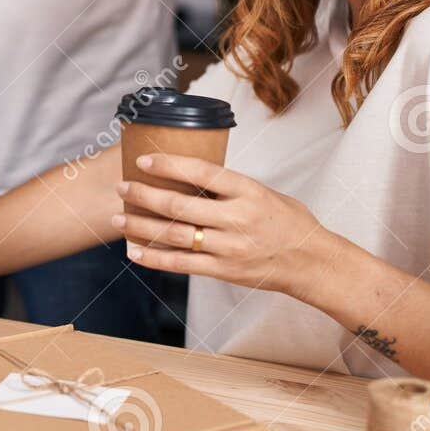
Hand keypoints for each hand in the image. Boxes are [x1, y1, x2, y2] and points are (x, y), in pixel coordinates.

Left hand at [110, 153, 339, 298]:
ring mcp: (229, 247)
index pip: (203, 172)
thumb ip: (229, 186)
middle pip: (180, 205)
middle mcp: (237, 219)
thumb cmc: (288, 221)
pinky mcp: (224, 270)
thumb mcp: (263, 192)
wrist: (311, 261)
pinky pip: (182, 264)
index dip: (170, 165)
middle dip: (144, 195)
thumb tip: (189, 174)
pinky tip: (134, 251)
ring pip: (175, 235)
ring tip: (119, 216)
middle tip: (122, 187)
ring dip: (141, 226)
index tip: (144, 160)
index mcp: (248, 192)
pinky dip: (154, 258)